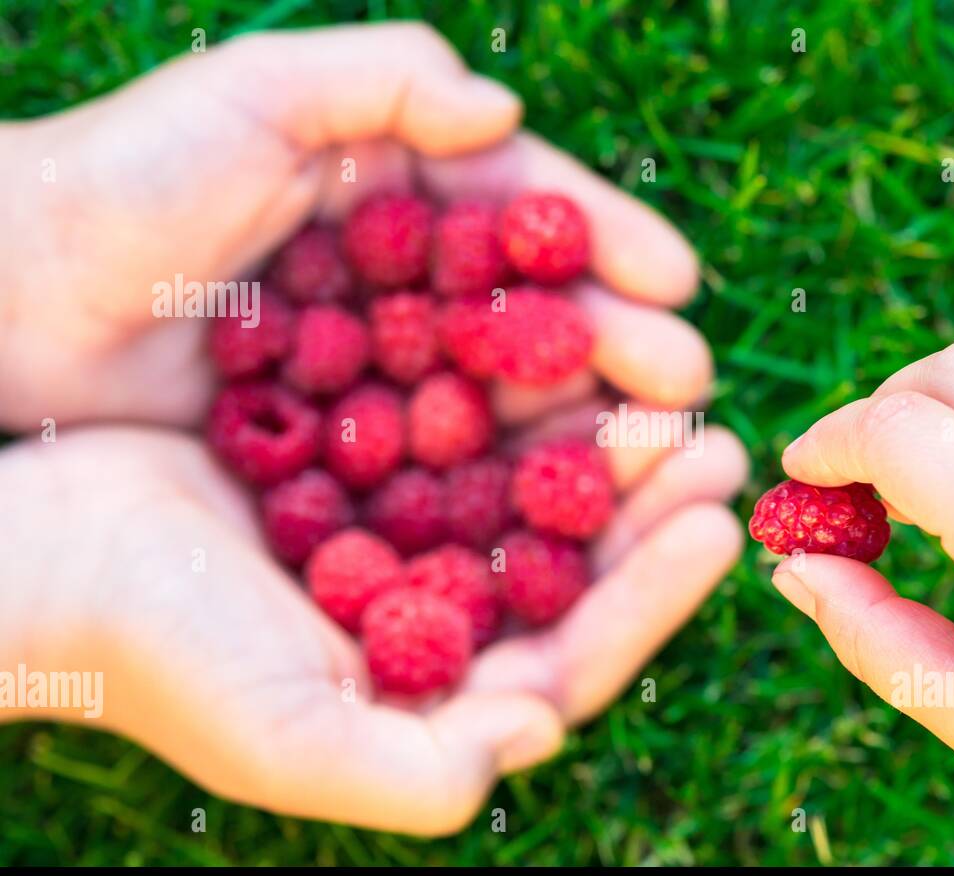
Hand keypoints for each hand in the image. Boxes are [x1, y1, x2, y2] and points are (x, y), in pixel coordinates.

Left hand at [0, 22, 700, 428]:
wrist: (2, 303)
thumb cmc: (119, 182)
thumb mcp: (252, 97)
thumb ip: (381, 80)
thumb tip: (503, 112)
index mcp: (403, 200)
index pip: (529, 222)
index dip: (607, 246)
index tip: (675, 280)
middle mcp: (408, 296)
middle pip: (536, 323)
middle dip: (620, 350)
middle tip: (684, 385)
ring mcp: (382, 387)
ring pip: (504, 406)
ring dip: (583, 431)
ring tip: (653, 453)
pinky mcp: (347, 466)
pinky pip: (440, 477)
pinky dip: (500, 493)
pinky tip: (558, 516)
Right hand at [0, 425, 743, 833]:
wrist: (44, 551)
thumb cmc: (155, 651)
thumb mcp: (288, 738)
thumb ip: (417, 771)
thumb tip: (537, 739)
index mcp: (438, 685)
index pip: (574, 650)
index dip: (650, 596)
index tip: (711, 530)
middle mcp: (440, 607)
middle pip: (572, 560)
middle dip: (647, 505)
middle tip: (714, 444)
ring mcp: (413, 523)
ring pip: (533, 478)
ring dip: (600, 433)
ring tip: (668, 383)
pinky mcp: (378, 449)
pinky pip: (470, 410)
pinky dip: (518, 378)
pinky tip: (564, 336)